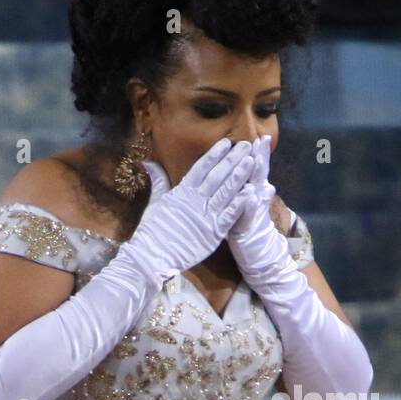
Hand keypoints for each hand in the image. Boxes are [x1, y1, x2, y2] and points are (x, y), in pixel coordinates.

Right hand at [135, 137, 255, 273]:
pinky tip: (251, 192)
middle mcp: (195, 200)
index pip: (201, 168)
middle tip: (246, 145)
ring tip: (252, 161)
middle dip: (232, 159)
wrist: (152, 256)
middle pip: (218, 176)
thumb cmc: (152, 231)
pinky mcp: (214, 233)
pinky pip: (230, 215)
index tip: (226, 143)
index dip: (215, 154)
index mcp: (181, 191)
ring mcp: (206, 216)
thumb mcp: (155, 202)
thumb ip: (158, 181)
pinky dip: (241, 203)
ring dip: (240, 176)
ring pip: (226, 192)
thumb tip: (148, 162)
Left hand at [228, 134, 275, 245]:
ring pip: (255, 191)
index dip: (256, 153)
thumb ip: (250, 188)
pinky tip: (251, 195)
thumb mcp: (248, 205)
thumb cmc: (248, 227)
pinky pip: (247, 214)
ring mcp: (253, 212)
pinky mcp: (247, 226)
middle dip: (260, 157)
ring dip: (256, 176)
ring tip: (256, 160)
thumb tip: (257, 171)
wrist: (258, 253)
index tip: (260, 137)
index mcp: (251, 191)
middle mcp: (256, 198)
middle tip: (262, 140)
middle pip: (258, 175)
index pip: (254, 168)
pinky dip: (249, 205)